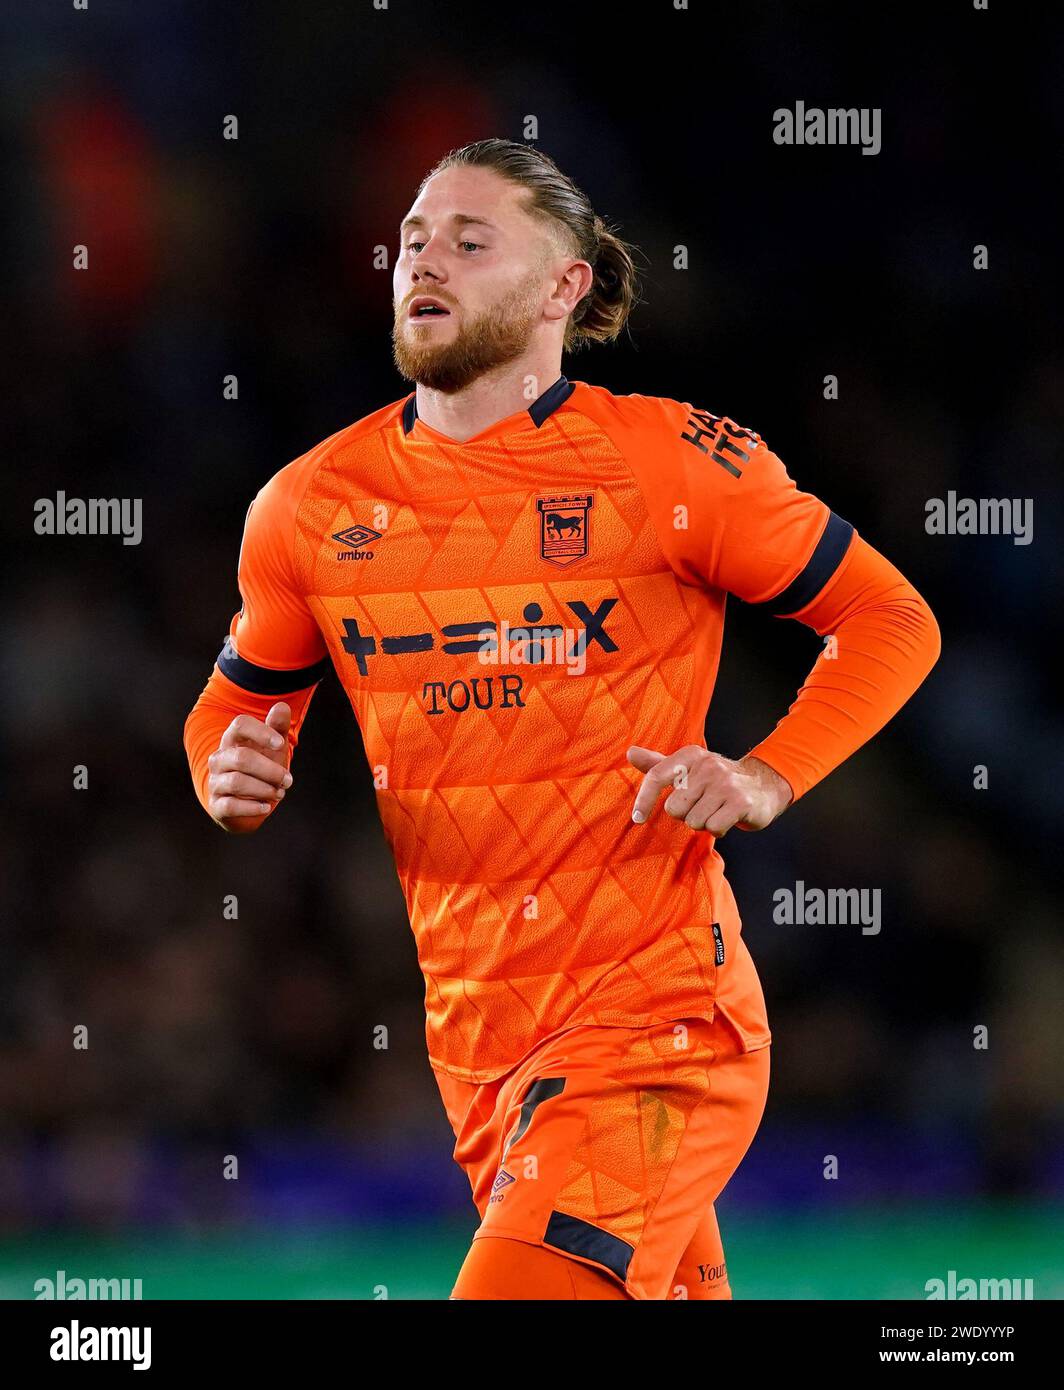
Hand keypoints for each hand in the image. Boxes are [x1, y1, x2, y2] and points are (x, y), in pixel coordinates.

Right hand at [207, 702, 292, 831]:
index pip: (240, 725)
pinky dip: (252, 807)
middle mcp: (219, 759)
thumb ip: (278, 727)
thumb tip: (282, 706)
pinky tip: (265, 806)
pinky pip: (230, 806)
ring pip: (237, 782)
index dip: (261, 732)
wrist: (249, 801)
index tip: (280, 743)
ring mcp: (216, 782)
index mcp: (232, 739)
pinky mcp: (216, 805)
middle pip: (242, 758)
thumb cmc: (262, 767)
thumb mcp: (273, 747)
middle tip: (288, 780)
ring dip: (264, 789)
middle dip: (270, 770)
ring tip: (279, 793)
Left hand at [626, 745, 791, 835]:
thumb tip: (630, 752)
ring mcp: (726, 783)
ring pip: (693, 822)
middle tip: (701, 805)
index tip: (637, 818)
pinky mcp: (741, 803)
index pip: (657, 776)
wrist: (763, 784)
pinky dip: (718, 829)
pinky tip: (726, 818)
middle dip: (684, 814)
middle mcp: (708, 765)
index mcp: (691, 755)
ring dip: (702, 823)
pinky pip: (713, 828)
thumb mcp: (688, 768)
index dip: (644, 800)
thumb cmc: (716, 780)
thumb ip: (658, 764)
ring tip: (716, 810)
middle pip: (674, 808)